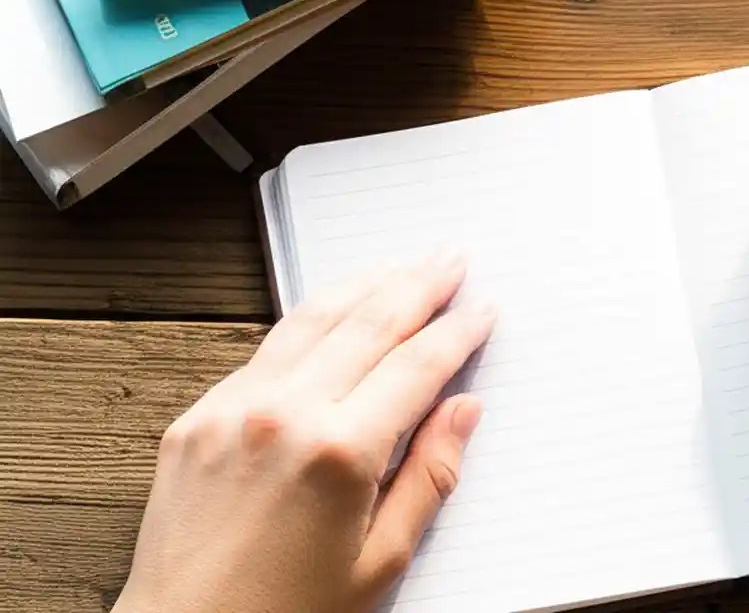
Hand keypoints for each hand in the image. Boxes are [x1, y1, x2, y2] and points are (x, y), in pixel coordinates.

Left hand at [113, 250, 494, 612]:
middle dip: (418, 285)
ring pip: (311, 321)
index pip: (416, 367)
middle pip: (369, 324)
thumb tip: (463, 412)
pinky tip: (330, 310)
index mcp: (338, 453)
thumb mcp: (380, 561)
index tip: (480, 310)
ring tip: (398, 264)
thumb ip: (429, 476)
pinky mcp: (196, 419)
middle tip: (449, 259)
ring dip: (362, 285)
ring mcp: (231, 411)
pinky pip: (264, 351)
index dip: (456, 332)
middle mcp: (282, 416)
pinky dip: (307, 320)